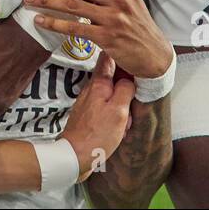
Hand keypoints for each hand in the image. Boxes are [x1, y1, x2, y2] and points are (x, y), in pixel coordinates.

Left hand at [26, 0, 172, 77]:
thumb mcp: (129, 2)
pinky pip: (74, 28)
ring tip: (30, 0)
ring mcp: (113, 19)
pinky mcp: (107, 38)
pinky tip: (41, 21)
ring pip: (72, 4)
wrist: (155, 55)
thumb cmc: (138, 27)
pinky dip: (54, 23)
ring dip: (47, 1)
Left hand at [60, 53, 134, 180]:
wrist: (75, 155)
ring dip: (121, 104)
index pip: (108, 56)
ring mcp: (88, 100)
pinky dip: (114, 114)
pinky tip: (118, 128)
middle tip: (133, 100)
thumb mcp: (119, 111)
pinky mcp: (87, 113)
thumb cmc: (97, 135)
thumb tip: (130, 79)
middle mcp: (91, 88)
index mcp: (99, 83)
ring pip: (110, 93)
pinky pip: (105, 107)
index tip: (133, 59)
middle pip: (112, 76)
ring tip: (126, 119)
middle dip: (125, 86)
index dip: (121, 54)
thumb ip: (125, 90)